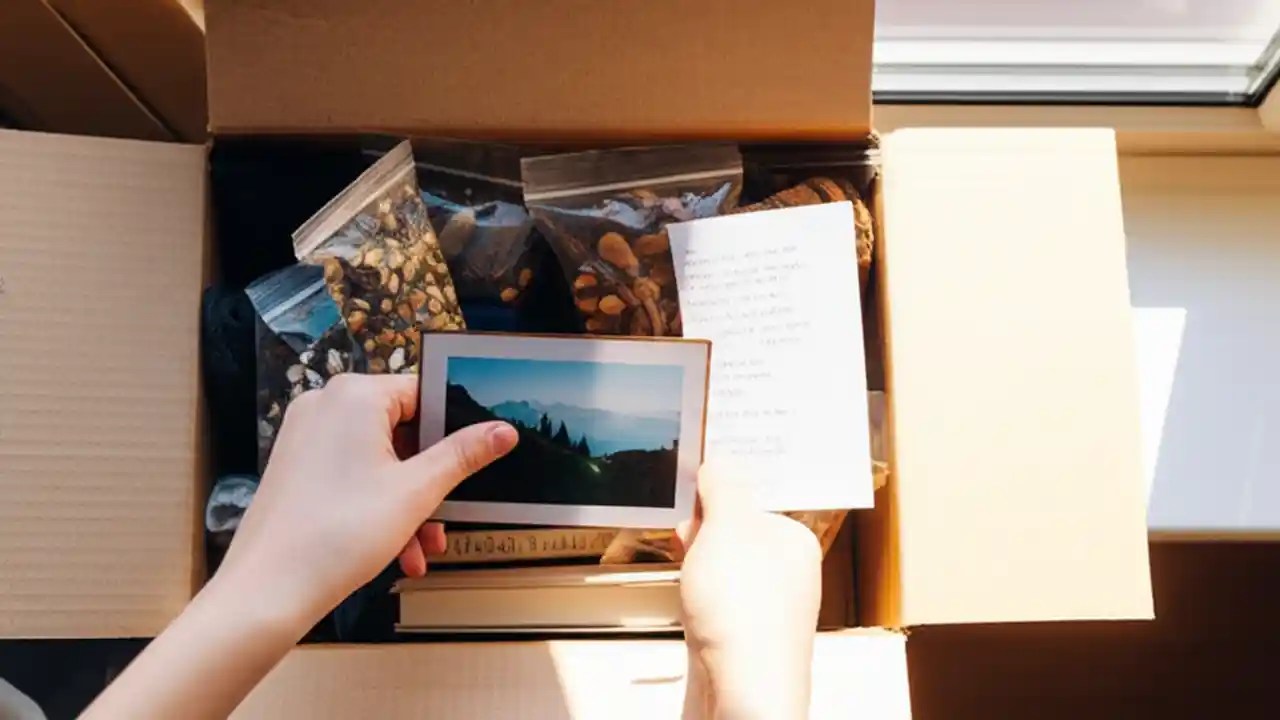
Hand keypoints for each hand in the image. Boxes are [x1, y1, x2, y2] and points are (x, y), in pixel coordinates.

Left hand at [217, 373, 517, 627]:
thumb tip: (503, 430)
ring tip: (420, 550)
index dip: (453, 430)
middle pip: (401, 433)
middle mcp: (325, 405)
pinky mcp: (295, 466)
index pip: (422, 394)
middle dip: (428, 483)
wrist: (267, 589)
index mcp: (355, 395)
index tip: (472, 463)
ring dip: (407, 505)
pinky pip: (351, 476)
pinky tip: (395, 552)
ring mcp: (305, 436)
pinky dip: (376, 507)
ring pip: (378, 461)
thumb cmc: (340, 533)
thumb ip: (463, 455)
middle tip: (445, 522)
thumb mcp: (417, 492)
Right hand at [677, 463, 821, 719]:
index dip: (721, 490)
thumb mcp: (729, 527)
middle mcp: (787, 573)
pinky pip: (714, 600)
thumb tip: (720, 464)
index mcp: (795, 539)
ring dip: (697, 563)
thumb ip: (725, 489)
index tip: (695, 481)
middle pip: (735, 531)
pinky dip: (697, 595)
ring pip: (721, 567)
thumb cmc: (746, 614)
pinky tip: (691, 604)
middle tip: (687, 530)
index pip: (754, 497)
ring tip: (690, 574)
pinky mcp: (742, 636)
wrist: (745, 694)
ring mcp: (765, 607)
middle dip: (704, 527)